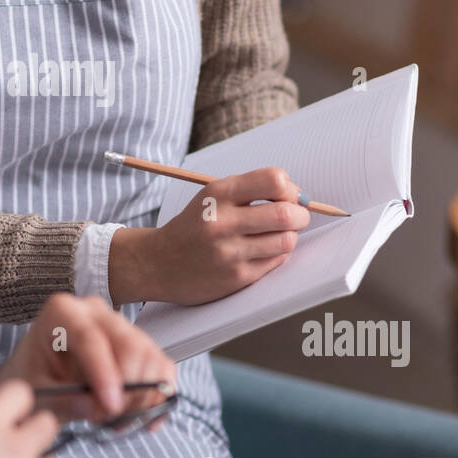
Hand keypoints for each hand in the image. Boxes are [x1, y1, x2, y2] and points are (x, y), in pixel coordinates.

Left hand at [0, 293, 176, 426]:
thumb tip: (98, 407)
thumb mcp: (36, 392)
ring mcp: (121, 325)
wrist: (39, 378)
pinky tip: (143, 419)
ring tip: (116, 421)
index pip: (90, 338)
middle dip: (127, 389)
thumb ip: (64, 400)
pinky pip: (162, 366)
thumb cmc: (33, 378)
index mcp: (62, 312)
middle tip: (110, 421)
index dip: (104, 375)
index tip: (110, 407)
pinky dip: (159, 396)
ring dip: (142, 396)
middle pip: (129, 344)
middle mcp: (96, 312)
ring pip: (149, 356)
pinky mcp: (139, 344)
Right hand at [108, 167, 310, 306]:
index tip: (287, 195)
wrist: (157, 263)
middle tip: (297, 217)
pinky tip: (260, 252)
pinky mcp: (236, 277)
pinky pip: (277, 261)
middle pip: (285, 213)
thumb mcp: (212, 197)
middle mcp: (222, 222)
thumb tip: (300, 197)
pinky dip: (277, 254)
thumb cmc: (194, 225)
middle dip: (300, 214)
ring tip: (276, 236)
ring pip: (286, 240)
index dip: (290, 188)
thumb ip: (251, 191)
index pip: (274, 180)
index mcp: (217, 194)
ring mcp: (229, 252)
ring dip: (289, 236)